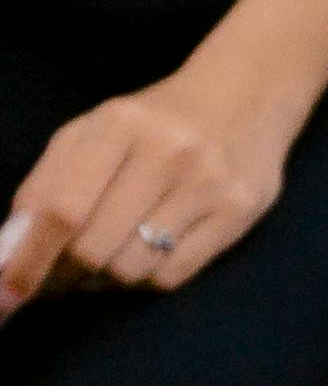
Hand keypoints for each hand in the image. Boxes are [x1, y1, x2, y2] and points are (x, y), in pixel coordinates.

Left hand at [0, 46, 304, 312]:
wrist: (246, 93)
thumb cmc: (153, 121)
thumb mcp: (92, 132)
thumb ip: (47, 184)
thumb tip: (13, 250)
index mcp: (119, 125)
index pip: (62, 208)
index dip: (29, 257)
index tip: (8, 293)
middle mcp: (168, 151)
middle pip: (95, 248)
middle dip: (68, 272)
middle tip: (63, 271)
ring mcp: (209, 182)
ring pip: (132, 269)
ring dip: (108, 278)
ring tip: (110, 256)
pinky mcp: (240, 209)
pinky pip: (173, 275)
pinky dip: (146, 278)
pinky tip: (146, 256)